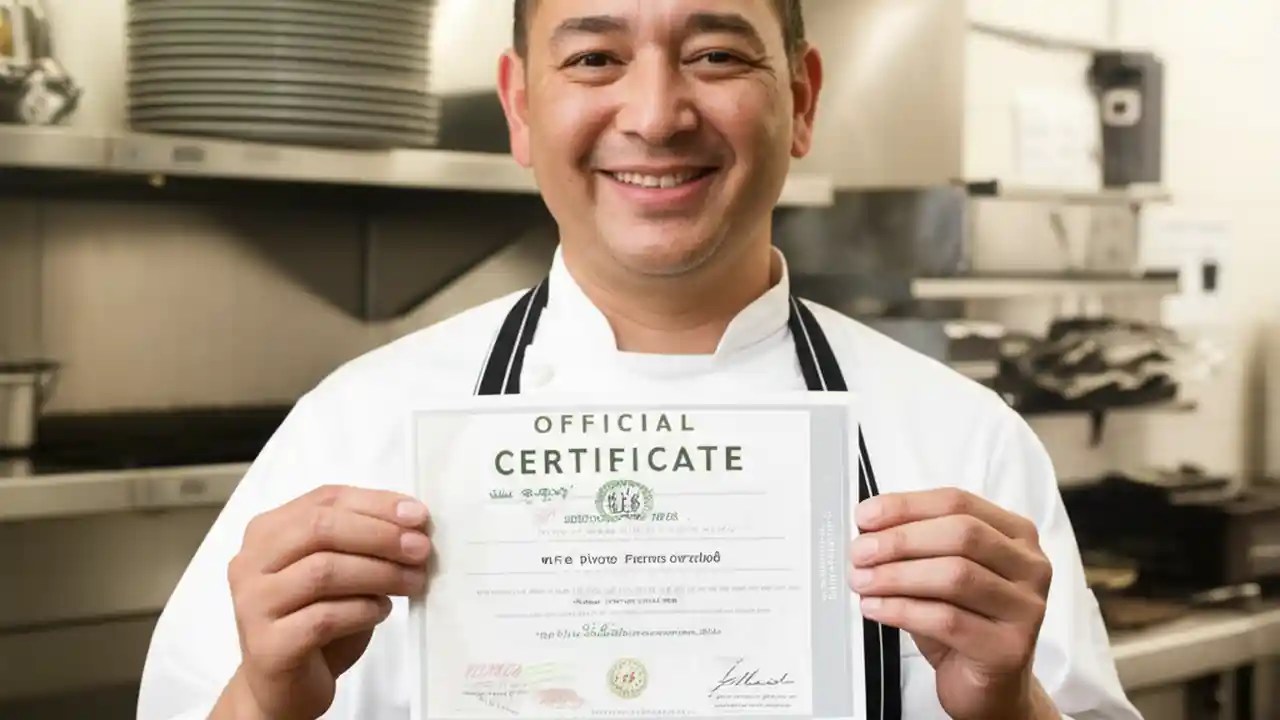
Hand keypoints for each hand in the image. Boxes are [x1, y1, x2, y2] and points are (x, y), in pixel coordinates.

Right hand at [217, 485, 431, 719]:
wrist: (282, 687)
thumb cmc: (315, 621)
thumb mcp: (338, 570)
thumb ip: (360, 541)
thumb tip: (414, 524)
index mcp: (267, 532)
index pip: (324, 500)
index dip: (375, 503)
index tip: (418, 515)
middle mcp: (250, 563)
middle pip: (320, 529)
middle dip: (380, 535)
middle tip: (421, 549)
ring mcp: (253, 604)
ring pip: (323, 571)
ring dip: (380, 573)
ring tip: (413, 582)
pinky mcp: (267, 646)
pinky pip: (324, 618)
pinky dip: (363, 610)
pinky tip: (382, 611)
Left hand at [848, 489, 1054, 719]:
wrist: (989, 686)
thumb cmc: (962, 622)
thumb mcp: (939, 573)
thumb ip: (915, 545)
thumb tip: (868, 529)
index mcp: (1015, 535)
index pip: (958, 502)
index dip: (906, 506)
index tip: (864, 517)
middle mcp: (1029, 567)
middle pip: (961, 535)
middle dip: (901, 540)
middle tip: (860, 552)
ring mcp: (1025, 608)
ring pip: (956, 576)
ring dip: (897, 575)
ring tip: (862, 581)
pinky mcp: (1009, 648)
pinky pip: (948, 620)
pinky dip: (902, 610)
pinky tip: (875, 608)